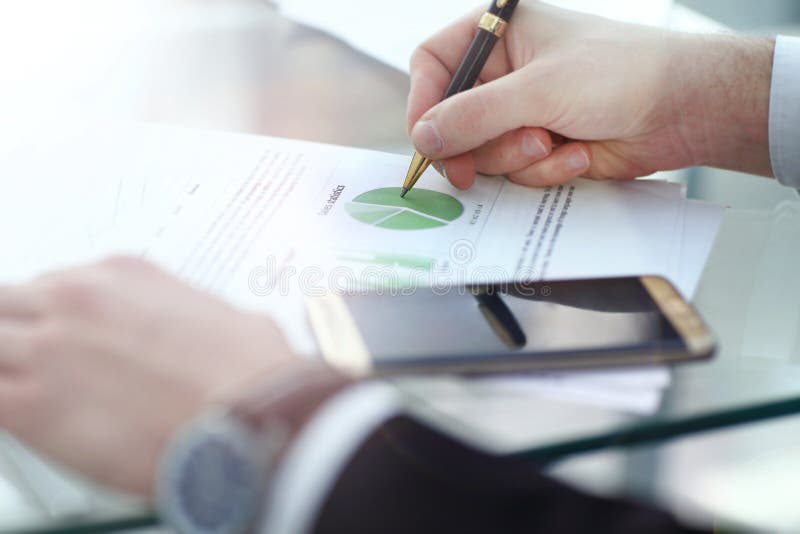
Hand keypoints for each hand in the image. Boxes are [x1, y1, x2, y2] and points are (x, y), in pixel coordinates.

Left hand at [0, 257, 297, 496]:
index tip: (64, 336)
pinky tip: (22, 412)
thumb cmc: (250, 374)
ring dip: (7, 361)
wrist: (253, 418)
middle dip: (17, 329)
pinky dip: (0, 396)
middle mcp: (78, 300)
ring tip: (29, 385)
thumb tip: (193, 332)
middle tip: (32, 358)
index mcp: (123, 274)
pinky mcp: (31, 404)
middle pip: (8, 303)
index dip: (58, 316)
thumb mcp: (226, 316)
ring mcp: (49, 348)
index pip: (57, 284)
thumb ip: (189, 315)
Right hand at [407, 3, 773, 188]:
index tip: (428, 140)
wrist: (683, 109)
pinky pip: (515, 172)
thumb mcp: (538, 90)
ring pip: (483, 153)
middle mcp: (504, 75)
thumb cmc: (619, 74)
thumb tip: (422, 138)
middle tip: (492, 158)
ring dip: (517, 158)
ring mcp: (521, 114)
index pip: (433, 65)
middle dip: (480, 143)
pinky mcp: (541, 148)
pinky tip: (577, 154)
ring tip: (555, 142)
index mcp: (498, 38)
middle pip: (452, 120)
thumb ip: (473, 115)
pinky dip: (543, 170)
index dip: (423, 103)